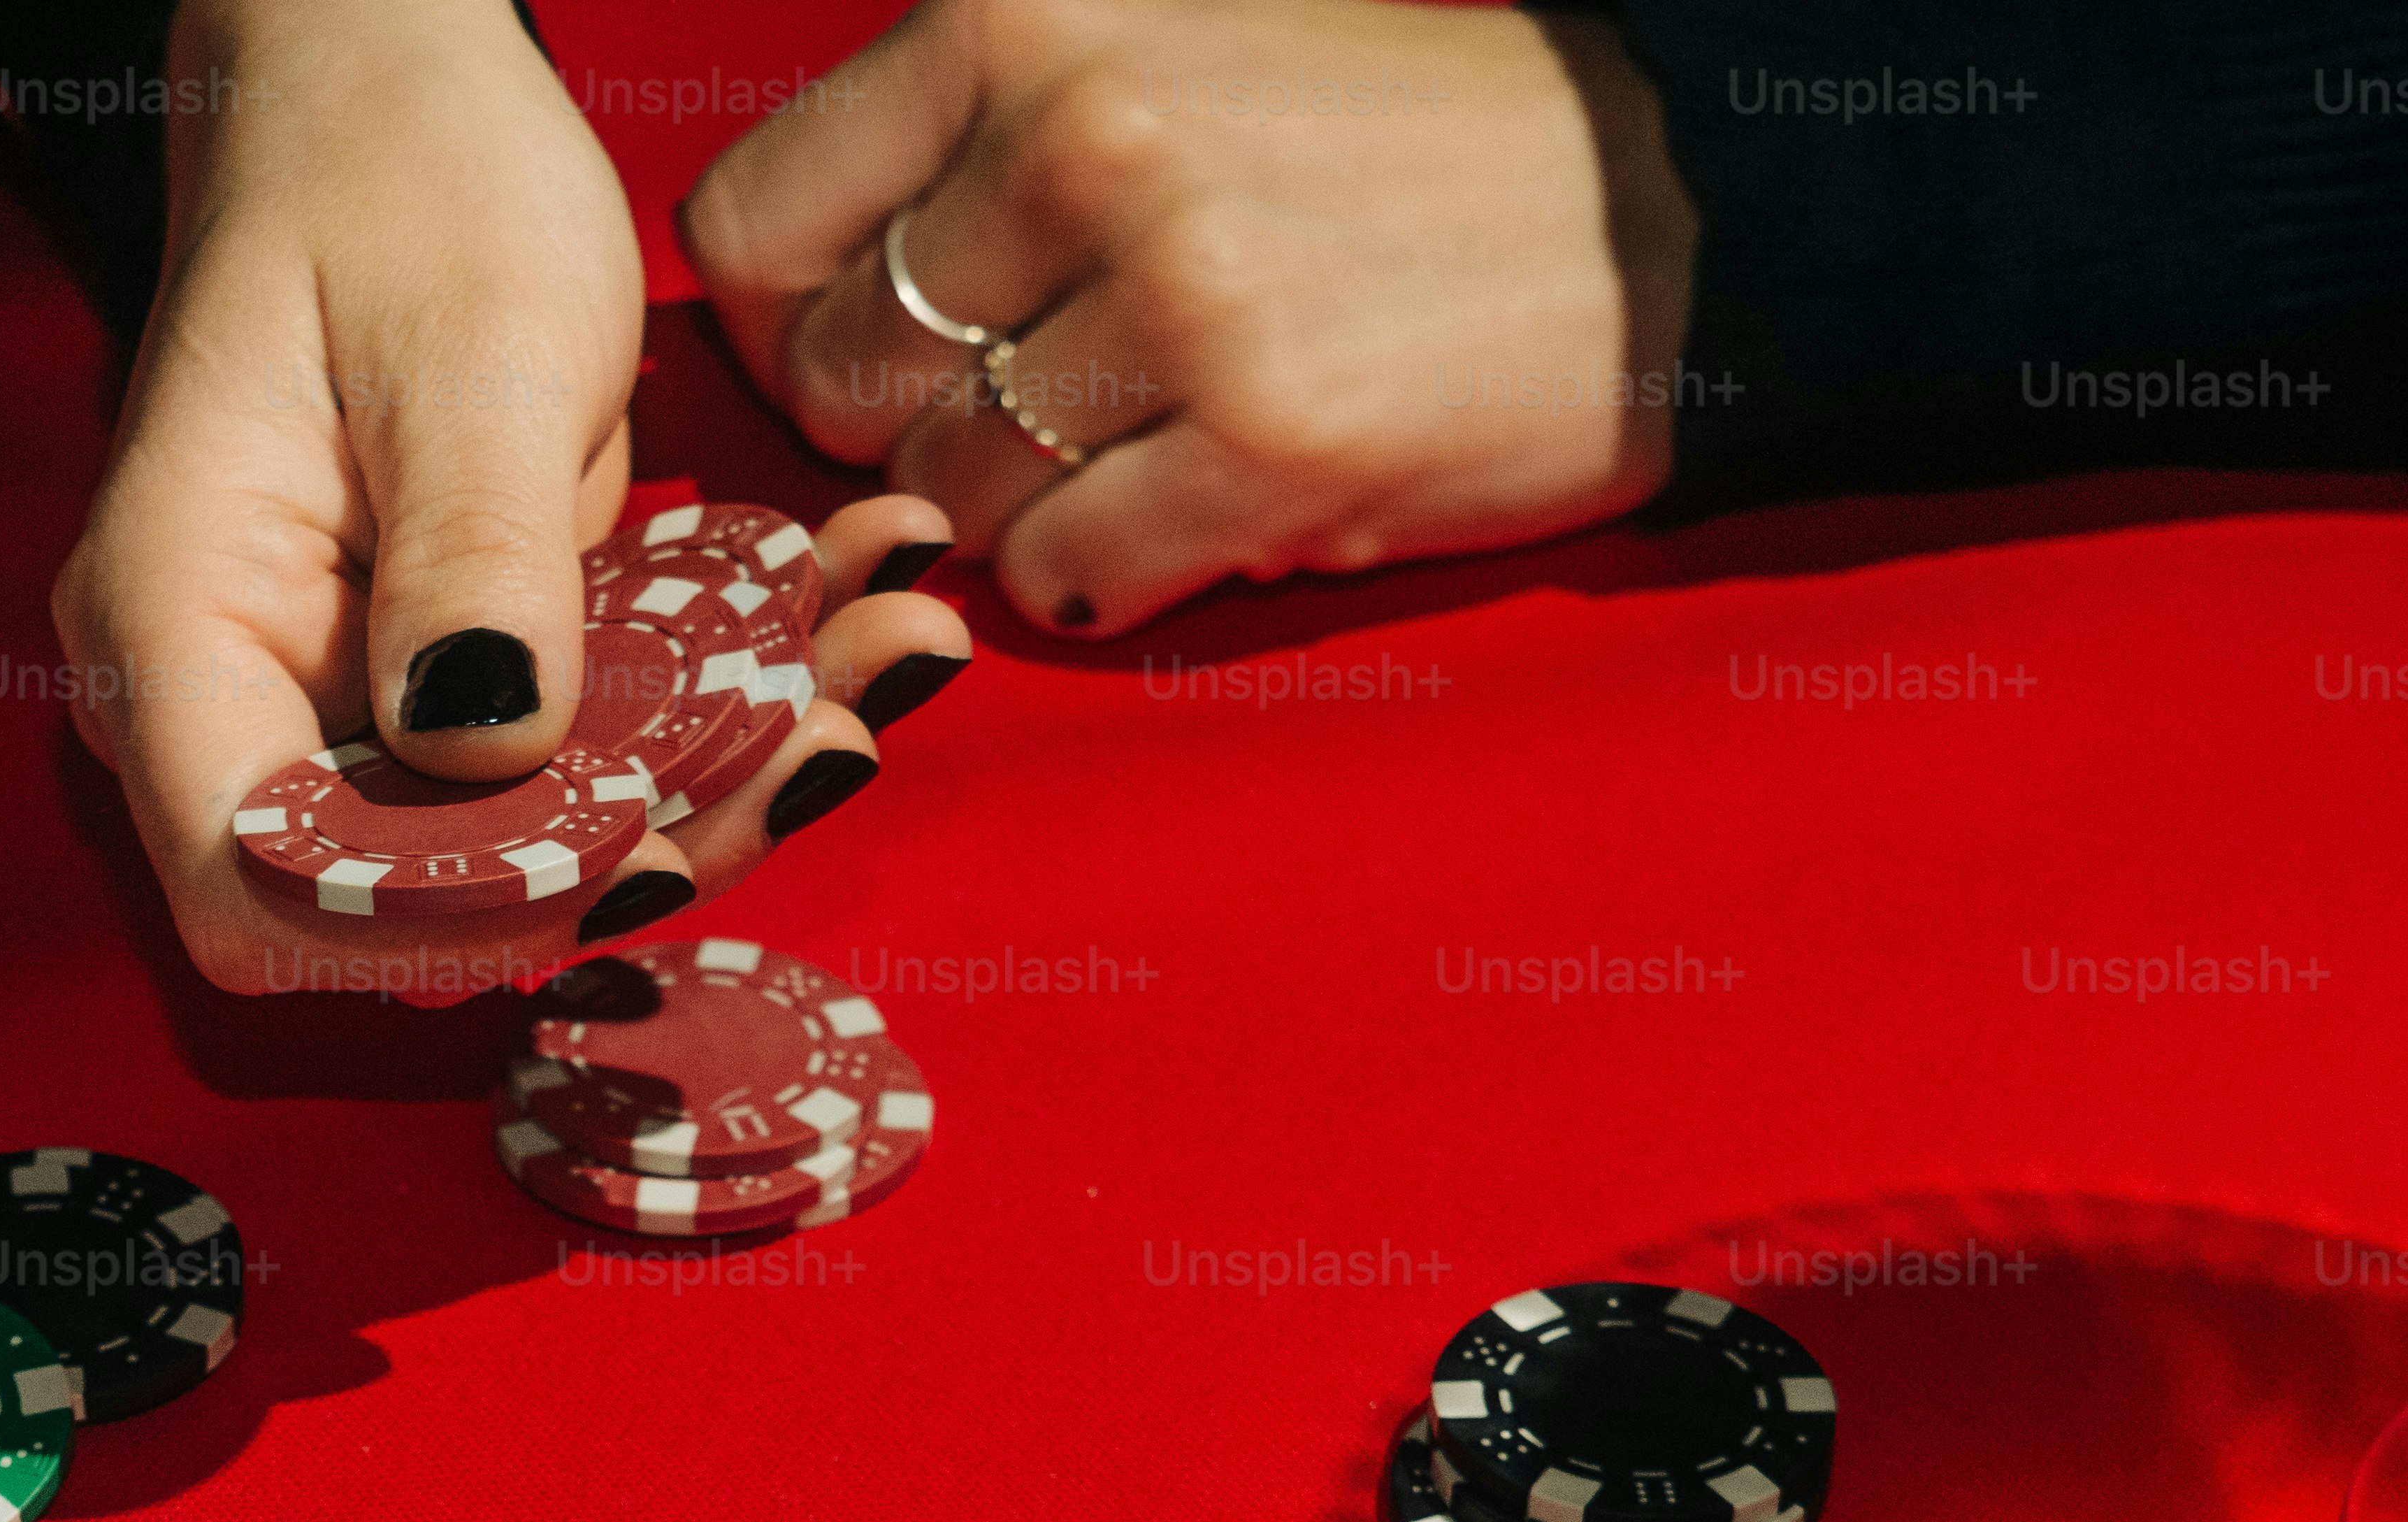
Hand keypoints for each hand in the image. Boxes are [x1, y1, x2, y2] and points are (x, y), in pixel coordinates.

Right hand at [52, 0, 975, 995]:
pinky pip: (585, 742)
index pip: (265, 883)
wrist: (388, 84)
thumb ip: (474, 562)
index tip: (638, 844)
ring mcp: (345, 693)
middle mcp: (239, 696)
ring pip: (529, 836)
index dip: (443, 912)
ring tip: (887, 659)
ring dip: (719, 778)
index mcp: (178, 623)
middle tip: (829, 740)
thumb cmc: (397, 174)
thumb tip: (494, 755)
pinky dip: (719, 703)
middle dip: (635, 847)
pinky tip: (855, 621)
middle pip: (416, 895)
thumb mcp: (463, 349)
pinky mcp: (451, 671)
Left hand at [683, 0, 1697, 632]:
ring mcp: (1180, 289)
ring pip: (945, 495)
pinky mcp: (1267, 440)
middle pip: (837, 383)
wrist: (1654, 214)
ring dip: (1025, 507)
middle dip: (912, 428)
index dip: (790, 325)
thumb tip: (779, 309)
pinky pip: (1065, 579)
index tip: (879, 348)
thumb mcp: (1147, 59)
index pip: (753, 228)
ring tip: (1152, 438)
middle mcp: (1086, 132)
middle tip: (1050, 405)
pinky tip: (1204, 504)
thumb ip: (957, 154)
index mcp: (1023, 17)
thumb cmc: (1371, 155)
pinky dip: (1113, 573)